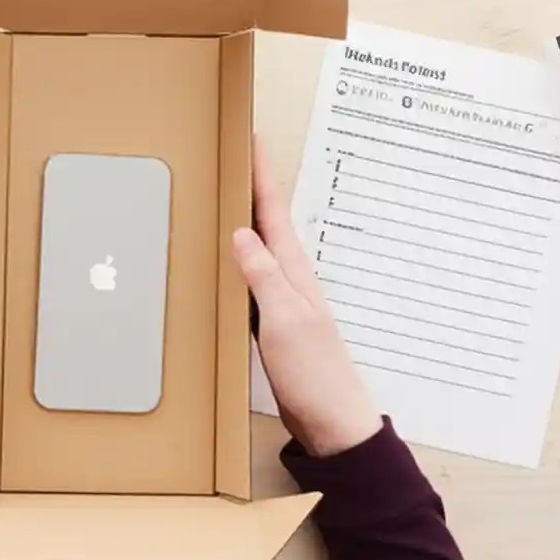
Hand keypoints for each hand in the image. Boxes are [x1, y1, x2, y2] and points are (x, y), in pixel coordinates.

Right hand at [232, 138, 381, 456]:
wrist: (331, 420)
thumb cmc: (313, 372)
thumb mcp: (284, 320)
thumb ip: (262, 276)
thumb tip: (241, 233)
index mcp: (293, 271)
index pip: (273, 211)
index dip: (261, 174)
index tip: (251, 139)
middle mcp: (290, 279)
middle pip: (267, 222)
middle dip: (252, 186)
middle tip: (234, 154)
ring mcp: (282, 299)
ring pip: (259, 247)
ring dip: (245, 219)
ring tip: (227, 194)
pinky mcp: (273, 322)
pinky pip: (252, 277)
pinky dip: (239, 258)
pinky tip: (228, 259)